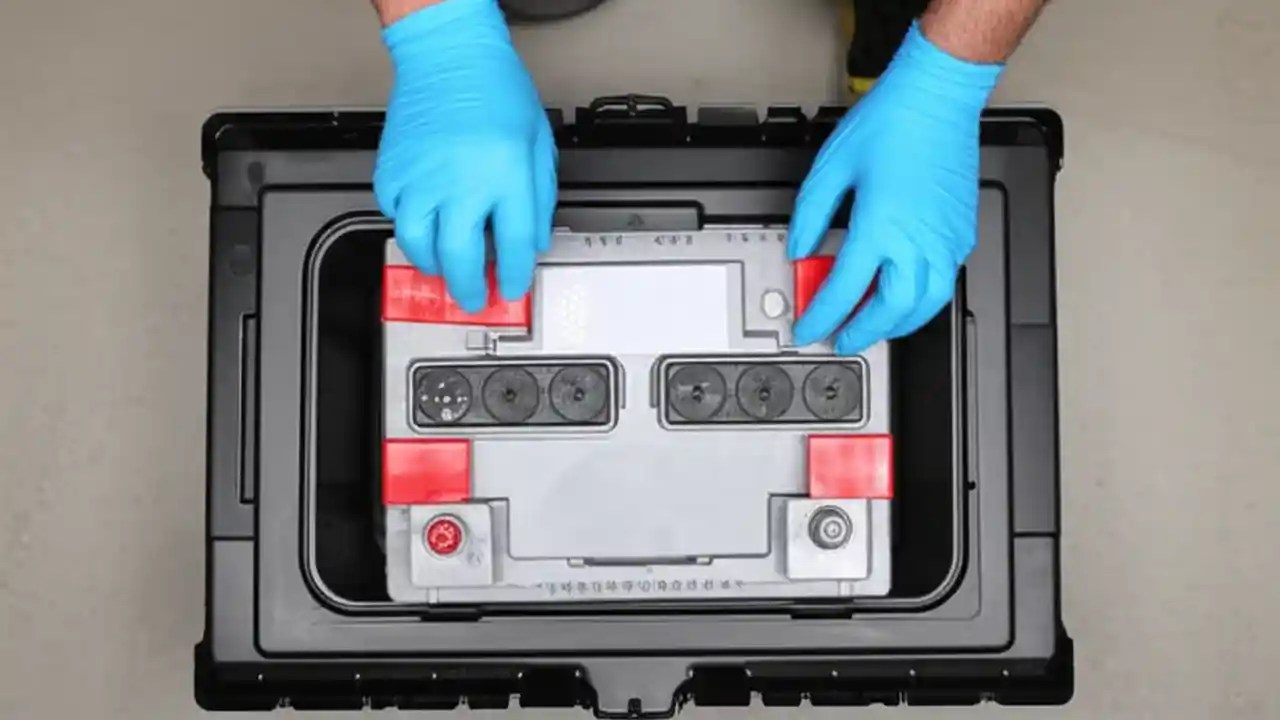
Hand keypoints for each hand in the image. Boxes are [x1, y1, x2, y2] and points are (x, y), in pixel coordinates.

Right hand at [374, 0, 555, 312]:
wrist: (449, 55)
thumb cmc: (495, 90)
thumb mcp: (537, 144)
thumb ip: (538, 197)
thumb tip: (534, 239)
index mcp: (505, 176)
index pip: (514, 245)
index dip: (515, 276)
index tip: (513, 288)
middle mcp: (461, 183)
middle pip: (460, 257)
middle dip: (469, 288)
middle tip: (475, 298)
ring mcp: (421, 179)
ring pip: (418, 244)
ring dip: (433, 264)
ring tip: (445, 268)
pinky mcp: (393, 171)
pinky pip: (394, 214)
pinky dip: (408, 227)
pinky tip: (423, 225)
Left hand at [789, 22, 1001, 354]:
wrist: (938, 98)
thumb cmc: (892, 122)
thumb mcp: (830, 168)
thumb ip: (810, 216)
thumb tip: (800, 248)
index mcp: (880, 227)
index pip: (843, 290)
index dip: (821, 317)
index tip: (807, 329)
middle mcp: (918, 240)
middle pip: (891, 310)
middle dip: (863, 333)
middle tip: (842, 338)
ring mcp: (946, 240)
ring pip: (926, 305)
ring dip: (897, 323)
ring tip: (873, 324)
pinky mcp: (963, 233)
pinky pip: (944, 282)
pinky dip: (921, 299)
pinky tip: (903, 293)